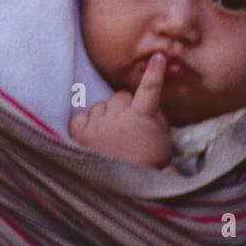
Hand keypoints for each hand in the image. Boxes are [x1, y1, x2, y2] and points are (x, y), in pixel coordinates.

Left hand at [68, 52, 172, 167]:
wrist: (125, 189)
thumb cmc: (147, 167)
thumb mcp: (163, 144)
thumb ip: (158, 122)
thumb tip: (154, 110)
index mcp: (143, 117)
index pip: (150, 89)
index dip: (155, 72)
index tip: (158, 56)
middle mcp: (119, 115)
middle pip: (120, 97)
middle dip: (124, 109)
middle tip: (128, 128)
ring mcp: (99, 122)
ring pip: (100, 106)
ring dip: (105, 118)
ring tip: (110, 140)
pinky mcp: (82, 132)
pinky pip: (82, 117)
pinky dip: (86, 125)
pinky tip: (93, 138)